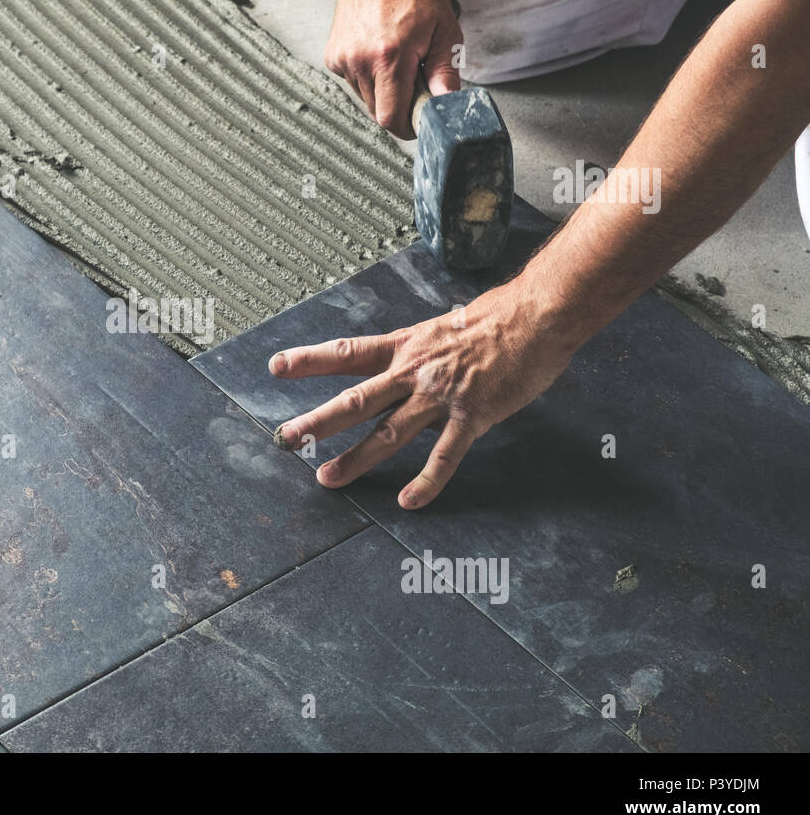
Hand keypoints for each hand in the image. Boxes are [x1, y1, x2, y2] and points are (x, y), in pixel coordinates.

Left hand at [269, 282, 579, 507]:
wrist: (539, 314)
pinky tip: (408, 500)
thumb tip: (404, 364)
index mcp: (406, 346)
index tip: (277, 367)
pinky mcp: (472, 416)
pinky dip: (426, 481)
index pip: (348, 353)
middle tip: (285, 437)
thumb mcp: (443, 328)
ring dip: (355, 457)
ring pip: (388, 431)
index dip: (311, 359)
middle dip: (318, 420)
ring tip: (326, 477)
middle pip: (356, 398)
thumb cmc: (497, 318)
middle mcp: (415, 371)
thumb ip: (420, 353)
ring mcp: (441, 396)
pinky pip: (445, 455)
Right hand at [324, 0, 462, 138]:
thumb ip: (446, 72)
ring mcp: (343, 59)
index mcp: (389, 58)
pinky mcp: (333, 56)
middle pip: (377, 113)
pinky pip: (353, 84)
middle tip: (414, 81)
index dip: (407, 126)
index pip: (391, 118)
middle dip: (398, 107)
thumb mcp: (444, 31)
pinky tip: (378, 53)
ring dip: (383, 92)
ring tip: (396, 61)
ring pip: (365, 100)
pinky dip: (368, 78)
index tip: (419, 118)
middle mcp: (360, 61)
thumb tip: (447, 104)